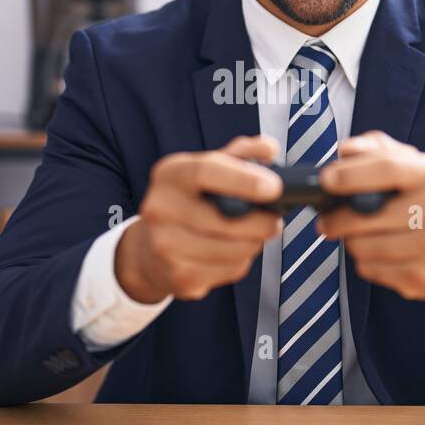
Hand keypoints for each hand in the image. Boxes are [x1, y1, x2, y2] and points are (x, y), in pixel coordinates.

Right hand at [115, 135, 283, 302]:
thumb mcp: (208, 170)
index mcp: (170, 174)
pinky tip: (232, 252)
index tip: (274, 188)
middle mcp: (160, 208)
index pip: (206, 171)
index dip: (244, 179)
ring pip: (233, 249)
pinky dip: (241, 261)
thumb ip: (241, 154)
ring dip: (253, 243)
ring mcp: (165, 245)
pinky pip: (229, 270)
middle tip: (275, 220)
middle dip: (261, 222)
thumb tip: (269, 148)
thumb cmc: (188, 203)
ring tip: (252, 235)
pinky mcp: (179, 276)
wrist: (149, 249)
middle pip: (225, 219)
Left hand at [316, 131, 424, 299]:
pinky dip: (365, 261)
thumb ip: (377, 150)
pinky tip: (376, 253)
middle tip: (326, 221)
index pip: (387, 168)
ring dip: (351, 242)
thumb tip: (346, 151)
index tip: (326, 180)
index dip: (351, 174)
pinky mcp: (422, 278)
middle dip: (337, 219)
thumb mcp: (411, 166)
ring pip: (364, 247)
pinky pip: (371, 270)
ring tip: (358, 236)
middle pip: (368, 215)